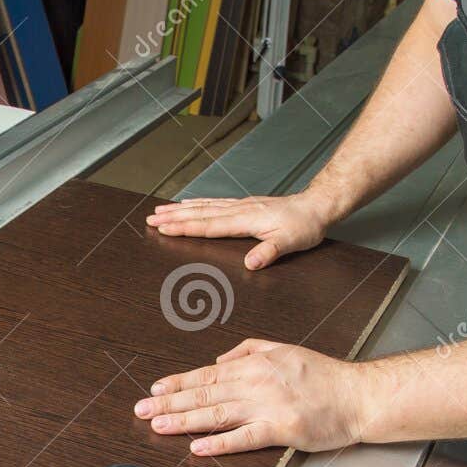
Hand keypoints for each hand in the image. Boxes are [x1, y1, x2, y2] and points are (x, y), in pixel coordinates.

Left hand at [133, 339, 368, 455]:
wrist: (358, 395)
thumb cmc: (324, 374)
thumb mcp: (284, 348)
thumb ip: (249, 349)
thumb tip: (218, 358)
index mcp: (255, 364)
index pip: (207, 373)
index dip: (178, 383)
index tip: (155, 390)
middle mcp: (256, 382)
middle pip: (204, 393)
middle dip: (169, 403)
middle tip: (142, 410)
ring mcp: (267, 406)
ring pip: (216, 413)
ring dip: (183, 420)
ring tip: (158, 425)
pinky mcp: (281, 430)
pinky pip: (244, 438)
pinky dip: (219, 443)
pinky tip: (198, 447)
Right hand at [145, 191, 334, 269]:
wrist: (316, 206)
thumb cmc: (304, 225)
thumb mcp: (290, 242)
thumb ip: (269, 252)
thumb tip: (250, 264)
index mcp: (245, 220)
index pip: (208, 225)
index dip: (184, 227)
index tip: (163, 228)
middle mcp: (239, 210)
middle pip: (200, 213)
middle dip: (173, 217)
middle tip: (150, 219)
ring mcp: (240, 206)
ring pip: (204, 206)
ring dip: (181, 209)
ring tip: (160, 210)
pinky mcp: (244, 205)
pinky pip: (215, 202)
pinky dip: (198, 203)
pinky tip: (189, 203)